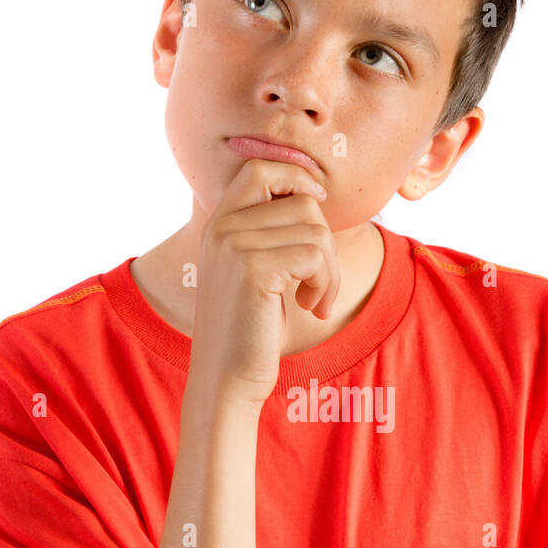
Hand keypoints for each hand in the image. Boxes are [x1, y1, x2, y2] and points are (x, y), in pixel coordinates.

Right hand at [186, 157, 339, 410]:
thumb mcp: (256, 270)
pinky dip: (326, 284)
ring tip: (315, 300)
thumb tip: (316, 193)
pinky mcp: (253, 268)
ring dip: (330, 271)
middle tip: (320, 282)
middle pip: (302, 203)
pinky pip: (315, 255)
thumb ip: (272, 232)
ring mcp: (234, 244)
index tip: (317, 209)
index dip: (297, 177)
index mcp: (218, 223)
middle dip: (325, 243)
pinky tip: (312, 308)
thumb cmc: (251, 329)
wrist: (226, 379)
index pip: (260, 169)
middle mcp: (221, 227)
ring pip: (316, 231)